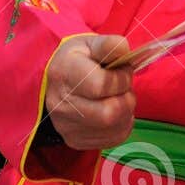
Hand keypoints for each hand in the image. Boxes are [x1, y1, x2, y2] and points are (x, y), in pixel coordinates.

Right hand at [44, 35, 134, 149]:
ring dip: (127, 111)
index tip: (123, 70)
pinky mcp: (76, 140)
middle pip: (109, 112)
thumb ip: (109, 45)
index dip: (121, 78)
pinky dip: (123, 124)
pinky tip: (115, 110)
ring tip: (119, 97)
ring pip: (114, 127)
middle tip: (124, 86)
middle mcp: (61, 105)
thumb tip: (125, 50)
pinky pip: (114, 138)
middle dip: (127, 97)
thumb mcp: (90, 44)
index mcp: (64, 74)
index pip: (101, 85)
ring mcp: (66, 127)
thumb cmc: (79, 60)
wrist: (57, 80)